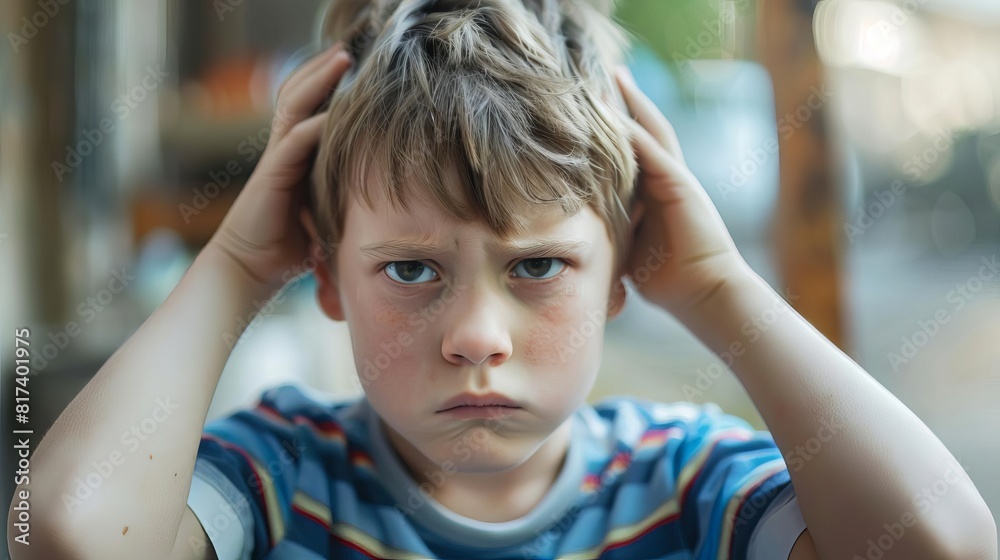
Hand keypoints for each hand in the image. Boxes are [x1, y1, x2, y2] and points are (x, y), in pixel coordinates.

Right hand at [206, 42, 351, 293]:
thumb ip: (342, 195)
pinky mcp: (273, 174)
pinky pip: (295, 140)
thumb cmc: (289, 247)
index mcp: (297, 155)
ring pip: (295, 106)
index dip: (330, 85)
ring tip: (342, 57)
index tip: (358, 67)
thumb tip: (380, 196)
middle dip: (324, 69)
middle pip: (302, 94)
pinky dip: (316, 123)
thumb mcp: (324, 214)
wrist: (250, 268)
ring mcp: (277, 158)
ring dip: (319, 80)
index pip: (312, 107)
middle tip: (349, 47)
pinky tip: (336, 111)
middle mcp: (285, 149)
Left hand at [614, 66, 752, 317]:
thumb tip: (583, 235)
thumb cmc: (670, 281)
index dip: (618, 128)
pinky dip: (635, 131)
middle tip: (609, 73)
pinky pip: (653, 152)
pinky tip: (617, 113)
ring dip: (633, 103)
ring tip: (615, 76)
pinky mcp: (680, 185)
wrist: (705, 294)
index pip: (635, 152)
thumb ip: (614, 233)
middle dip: (628, 102)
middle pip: (646, 130)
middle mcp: (668, 180)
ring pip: (651, 131)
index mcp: (658, 194)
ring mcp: (676, 179)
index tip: (597, 107)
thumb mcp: (631, 250)